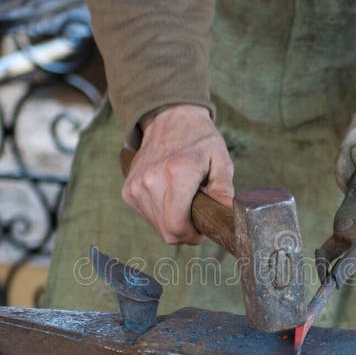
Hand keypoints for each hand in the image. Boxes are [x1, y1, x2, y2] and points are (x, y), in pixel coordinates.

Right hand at [122, 104, 234, 244]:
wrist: (169, 118)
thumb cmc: (198, 139)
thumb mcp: (221, 160)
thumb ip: (224, 191)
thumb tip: (227, 216)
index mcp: (177, 174)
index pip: (177, 226)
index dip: (192, 236)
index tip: (202, 229)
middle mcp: (151, 181)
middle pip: (167, 231)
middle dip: (185, 231)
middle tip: (196, 215)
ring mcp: (136, 186)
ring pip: (157, 226)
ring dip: (172, 222)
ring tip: (183, 201)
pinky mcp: (128, 190)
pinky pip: (146, 216)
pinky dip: (160, 214)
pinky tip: (169, 196)